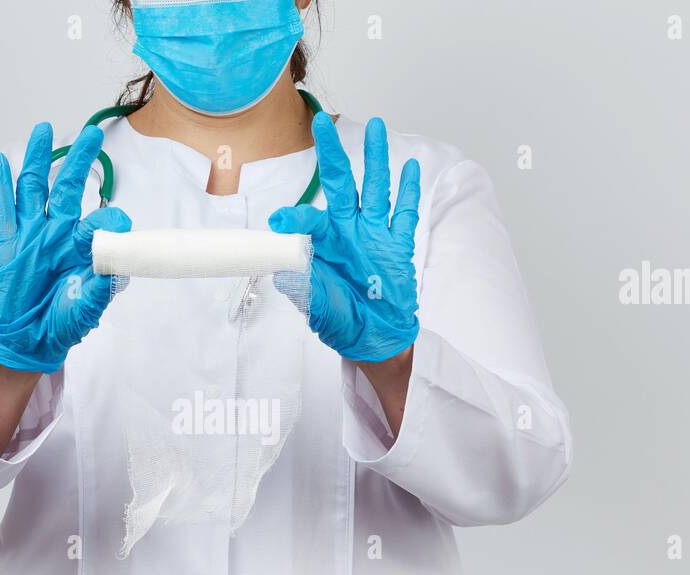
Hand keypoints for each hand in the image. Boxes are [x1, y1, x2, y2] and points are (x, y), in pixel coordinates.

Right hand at [0, 122, 131, 372]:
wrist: (29, 341)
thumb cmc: (61, 324)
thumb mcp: (86, 309)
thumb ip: (101, 288)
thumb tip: (117, 267)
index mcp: (83, 249)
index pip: (98, 225)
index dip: (108, 222)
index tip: (118, 221)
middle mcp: (59, 236)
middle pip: (69, 190)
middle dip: (79, 161)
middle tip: (92, 134)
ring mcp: (32, 236)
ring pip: (34, 189)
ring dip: (38, 160)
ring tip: (43, 130)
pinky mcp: (7, 244)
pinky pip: (3, 211)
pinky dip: (0, 186)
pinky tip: (0, 162)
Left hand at [269, 113, 421, 362]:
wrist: (374, 338)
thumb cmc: (340, 320)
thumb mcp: (314, 304)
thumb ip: (301, 283)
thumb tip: (280, 269)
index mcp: (323, 243)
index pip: (309, 220)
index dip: (296, 218)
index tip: (280, 220)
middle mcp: (347, 231)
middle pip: (340, 184)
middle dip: (332, 153)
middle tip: (321, 122)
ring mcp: (374, 234)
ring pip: (375, 188)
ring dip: (376, 159)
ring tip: (376, 127)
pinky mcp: (398, 245)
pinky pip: (404, 213)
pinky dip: (409, 191)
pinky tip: (408, 168)